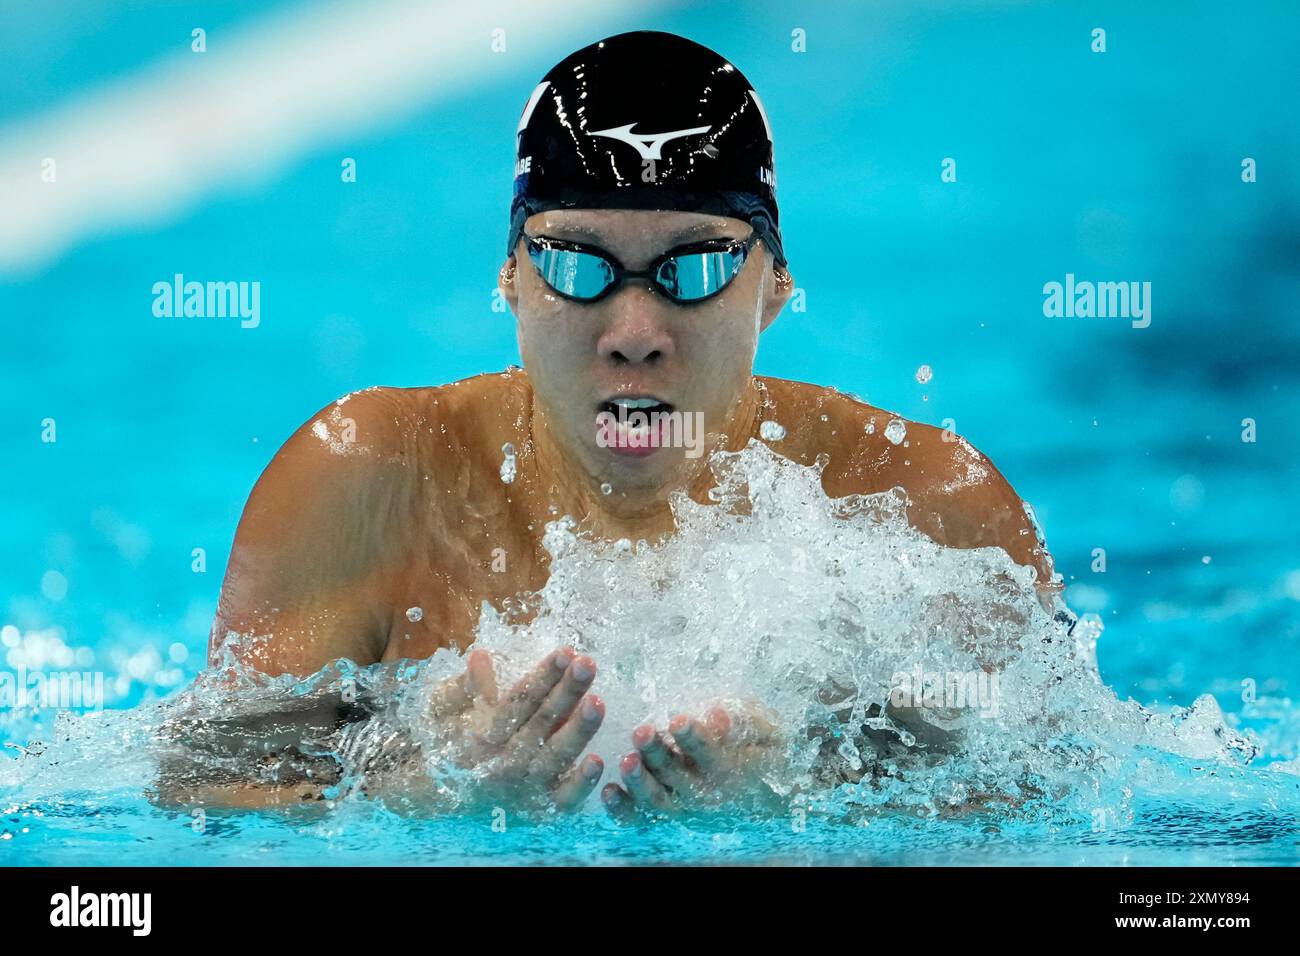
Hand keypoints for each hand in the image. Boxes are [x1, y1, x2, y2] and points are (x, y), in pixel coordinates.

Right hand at [426, 646, 604, 810]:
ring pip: (556, 756)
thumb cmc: (447, 739)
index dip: (543, 677)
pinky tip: (598, 762)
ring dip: (578, 730)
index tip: (566, 652)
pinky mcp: (540, 808)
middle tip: (587, 665)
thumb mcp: (443, 708)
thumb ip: (464, 686)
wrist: (438, 796)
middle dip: (567, 693)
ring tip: (597, 702)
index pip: (519, 701)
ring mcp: (523, 787)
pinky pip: (563, 798)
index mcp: (481, 735)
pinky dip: (580, 784)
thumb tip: (480, 656)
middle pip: (542, 722)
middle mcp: (503, 762)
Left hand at [600, 702, 778, 818]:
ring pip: (657, 800)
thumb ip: (743, 722)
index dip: (695, 737)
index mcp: (730, 768)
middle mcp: (705, 793)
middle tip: (641, 732)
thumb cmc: (762, 747)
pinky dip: (623, 809)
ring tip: (626, 760)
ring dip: (639, 781)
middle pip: (677, 776)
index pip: (710, 753)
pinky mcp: (665, 813)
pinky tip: (608, 791)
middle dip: (658, 754)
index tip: (678, 721)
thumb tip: (716, 715)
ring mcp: (683, 806)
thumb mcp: (765, 730)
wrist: (765, 791)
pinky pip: (641, 817)